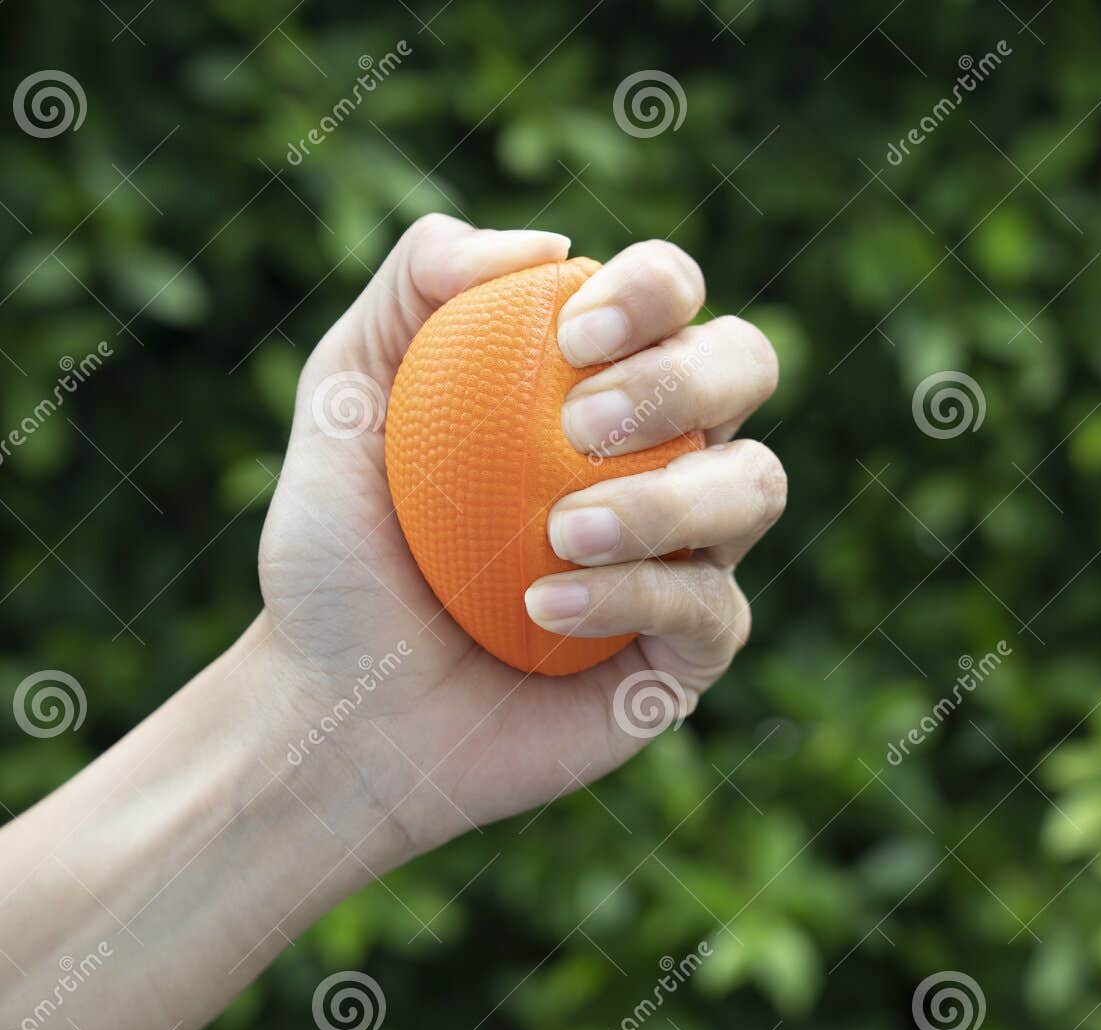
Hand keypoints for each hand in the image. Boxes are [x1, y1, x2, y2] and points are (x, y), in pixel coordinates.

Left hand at [255, 215, 783, 862]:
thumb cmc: (341, 554)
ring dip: (667, 497)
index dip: (653, 289)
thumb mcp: (342, 398)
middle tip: (582, 425)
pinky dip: (633, 594)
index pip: (672, 298)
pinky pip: (711, 607)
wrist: (336, 710)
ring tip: (560, 529)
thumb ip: (414, 288)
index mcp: (600, 384)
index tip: (570, 334)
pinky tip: (543, 605)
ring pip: (756, 486)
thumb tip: (547, 241)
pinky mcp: (690, 652)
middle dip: (684, 379)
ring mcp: (689, 555)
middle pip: (748, 366)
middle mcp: (663, 457)